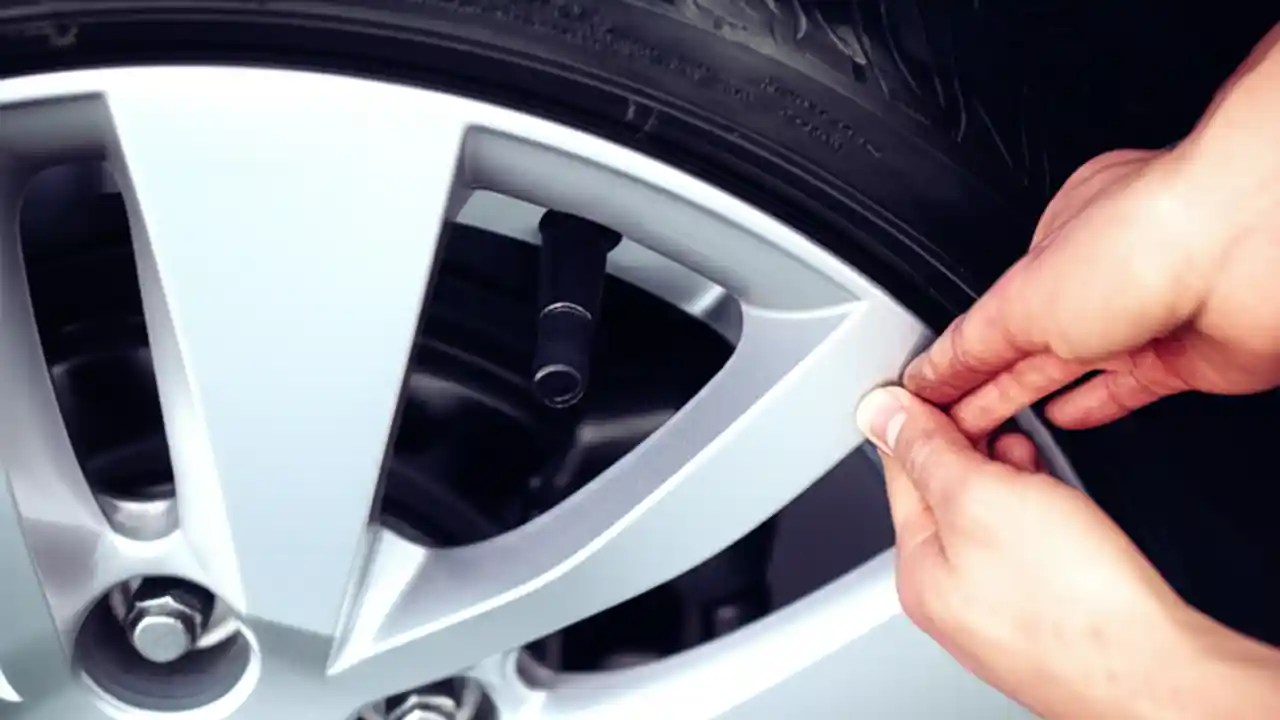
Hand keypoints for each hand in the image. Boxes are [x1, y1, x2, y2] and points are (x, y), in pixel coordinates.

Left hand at [856, 387, 1279, 718]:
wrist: (1156, 674)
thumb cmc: (1073, 604)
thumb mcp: (979, 497)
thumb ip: (926, 452)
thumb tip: (882, 415)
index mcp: (918, 570)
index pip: (900, 472)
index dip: (922, 419)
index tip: (949, 388)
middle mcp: (951, 596)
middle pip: (946, 493)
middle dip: (975, 449)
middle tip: (1007, 427)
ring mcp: (1000, 608)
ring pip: (993, 517)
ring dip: (1012, 477)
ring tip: (1039, 466)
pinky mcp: (1049, 612)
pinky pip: (1031, 545)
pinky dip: (1042, 512)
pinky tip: (1065, 505)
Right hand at [902, 25, 1279, 436]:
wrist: (1248, 258)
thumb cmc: (1146, 243)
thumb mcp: (1022, 301)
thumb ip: (971, 345)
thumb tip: (926, 369)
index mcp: (1055, 243)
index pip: (988, 313)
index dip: (953, 355)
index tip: (923, 389)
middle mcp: (1100, 277)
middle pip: (1025, 345)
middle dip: (982, 385)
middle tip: (941, 424)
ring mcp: (1142, 318)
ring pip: (1070, 370)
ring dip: (1027, 402)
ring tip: (987, 433)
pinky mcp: (1181, 359)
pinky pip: (1125, 391)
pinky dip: (1092, 408)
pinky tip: (1065, 422)